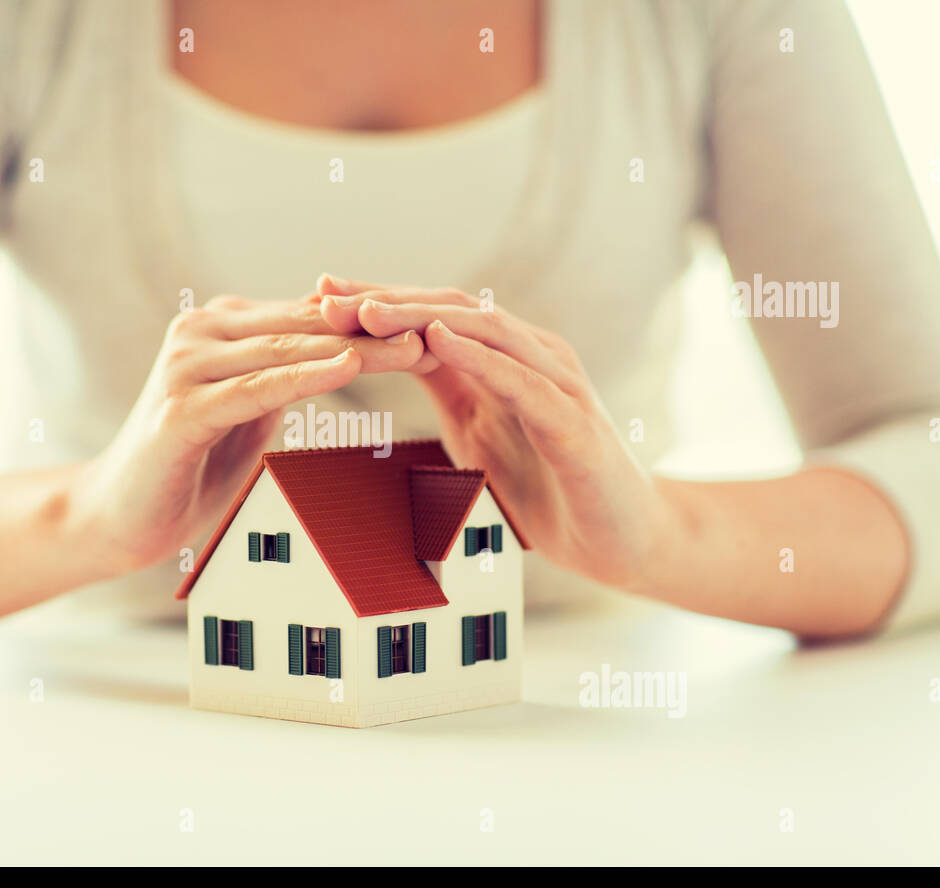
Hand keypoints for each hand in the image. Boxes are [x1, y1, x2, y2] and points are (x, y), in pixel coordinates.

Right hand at [70, 293, 423, 575]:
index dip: (372, 320)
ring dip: (357, 349)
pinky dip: (304, 378)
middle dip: (376, 329)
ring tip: (414, 348)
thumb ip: (282, 374)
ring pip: (287, 350)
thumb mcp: (248, 410)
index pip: (311, 316)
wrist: (117, 516)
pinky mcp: (180, 410)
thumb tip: (345, 351)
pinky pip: (255, 390)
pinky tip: (347, 369)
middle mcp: (199, 333)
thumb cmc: (191, 466)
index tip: (431, 325)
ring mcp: (185, 368)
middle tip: (439, 332)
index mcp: (220, 328)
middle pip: (306, 325)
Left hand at [316, 275, 677, 590]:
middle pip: (451, 311)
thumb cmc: (548, 483)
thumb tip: (387, 356)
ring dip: (421, 318)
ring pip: (484, 333)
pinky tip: (438, 340)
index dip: (377, 302)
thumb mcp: (478, 428)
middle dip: (385, 302)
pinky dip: (478, 356)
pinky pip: (521, 380)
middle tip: (324, 297)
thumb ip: (445, 386)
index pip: (432, 316)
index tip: (319, 294)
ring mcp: (557, 384)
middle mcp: (532, 356)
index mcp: (504, 358)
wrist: (620, 540)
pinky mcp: (573, 422)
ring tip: (366, 310)